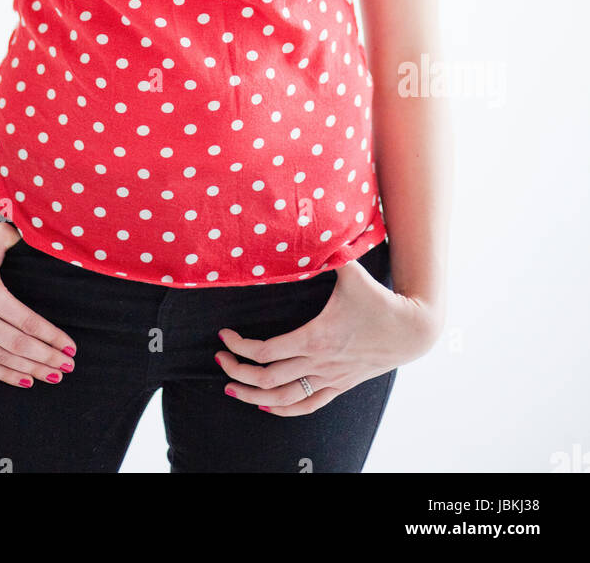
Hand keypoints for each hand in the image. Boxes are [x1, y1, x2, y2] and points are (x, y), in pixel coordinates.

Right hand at [0, 223, 76, 386]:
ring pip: (0, 357)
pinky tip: (26, 379)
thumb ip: (22, 236)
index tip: (71, 348)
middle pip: (17, 344)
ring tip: (53, 376)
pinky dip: (4, 374)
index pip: (27, 321)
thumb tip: (48, 236)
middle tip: (68, 366)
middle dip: (46, 357)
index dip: (51, 337)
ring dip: (30, 369)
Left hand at [214, 257, 440, 415]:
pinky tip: (267, 407)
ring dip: (255, 397)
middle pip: (269, 379)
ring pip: (284, 400)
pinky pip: (307, 406)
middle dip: (238, 372)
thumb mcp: (353, 273)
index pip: (267, 351)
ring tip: (232, 389)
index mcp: (316, 337)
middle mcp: (319, 363)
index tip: (224, 336)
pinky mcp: (340, 386)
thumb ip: (332, 250)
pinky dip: (283, 410)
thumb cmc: (380, 301)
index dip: (240, 347)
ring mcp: (329, 378)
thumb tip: (314, 221)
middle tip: (220, 360)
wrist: (411, 331)